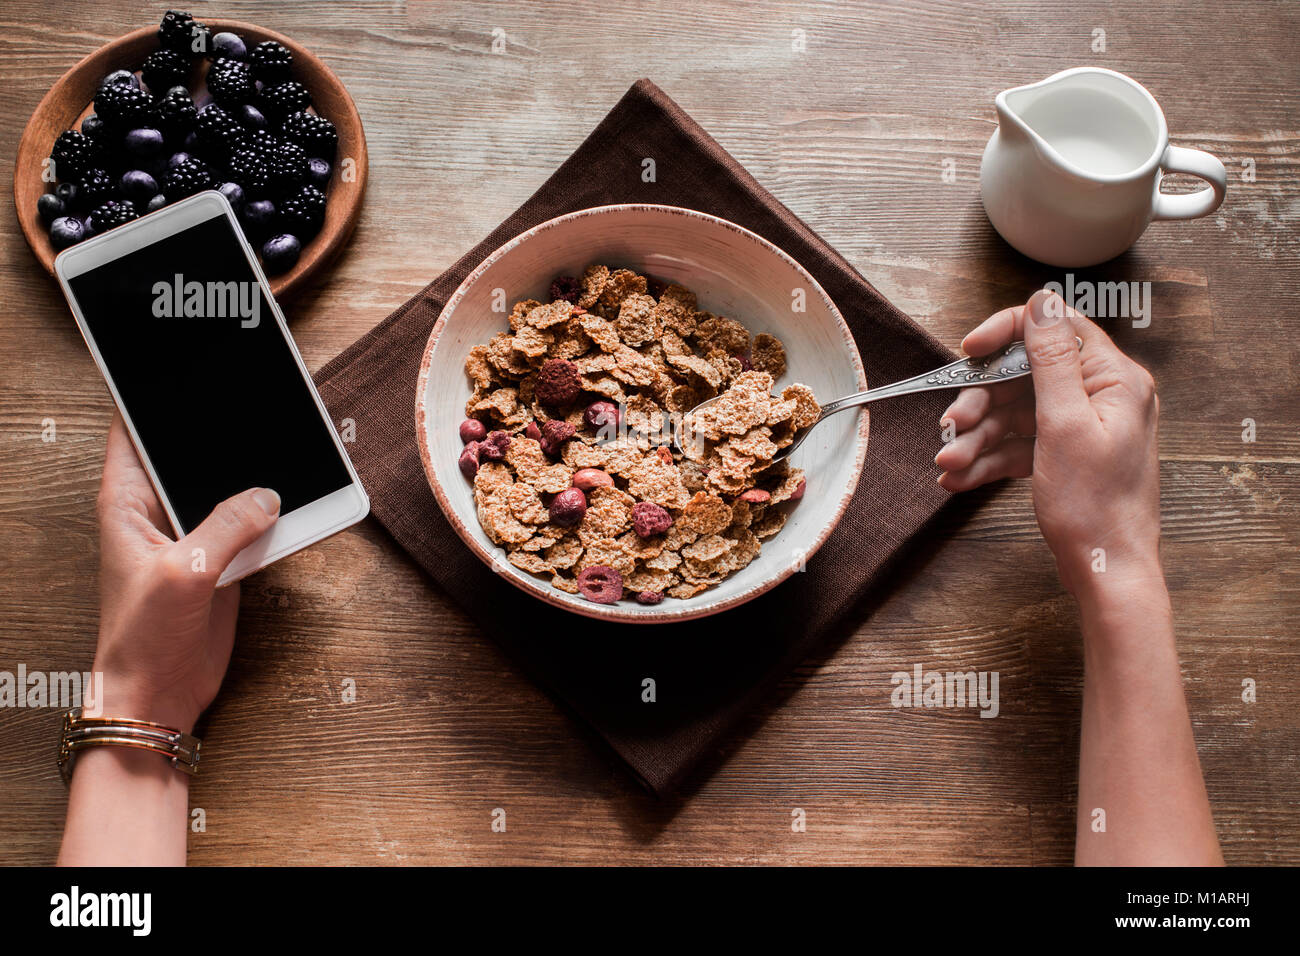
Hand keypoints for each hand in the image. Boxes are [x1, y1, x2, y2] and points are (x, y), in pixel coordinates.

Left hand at [93, 413, 279, 731]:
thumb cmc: (143, 637)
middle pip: (191, 453)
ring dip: (254, 478)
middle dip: (223, 435)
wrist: (158, 694)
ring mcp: (192, 534)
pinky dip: (271, 515)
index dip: (157, 398)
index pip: (135, 429)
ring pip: (227, 487)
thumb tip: (268, 495)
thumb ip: (228, 525)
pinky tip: (293, 505)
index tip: (191, 369)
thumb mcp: (185, 572)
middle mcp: (157, 511)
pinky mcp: (221, 559)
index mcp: (127, 501)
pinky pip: (251, 524)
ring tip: (286, 452)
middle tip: (258, 404)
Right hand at [935, 290, 1161, 594]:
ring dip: (976, 438)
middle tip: (952, 426)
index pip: (1055, 329)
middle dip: (981, 403)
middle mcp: (1099, 397)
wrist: (1106, 572)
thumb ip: (1052, 360)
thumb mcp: (1065, 425)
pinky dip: (988, 459)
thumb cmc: (1097, 507)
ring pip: (1014, 414)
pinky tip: (958, 477)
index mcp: (1113, 380)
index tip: (970, 350)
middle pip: (1024, 377)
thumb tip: (1043, 302)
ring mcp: (1081, 428)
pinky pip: (1018, 445)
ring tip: (948, 462)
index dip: (1007, 333)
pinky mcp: (1064, 456)